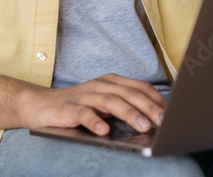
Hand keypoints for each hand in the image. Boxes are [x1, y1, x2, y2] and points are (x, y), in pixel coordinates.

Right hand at [20, 73, 165, 136]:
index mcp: (112, 82)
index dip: (156, 99)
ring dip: (129, 114)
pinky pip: (83, 114)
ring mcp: (84, 96)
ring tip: (143, 126)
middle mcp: (100, 85)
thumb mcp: (104, 104)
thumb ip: (124, 107)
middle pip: (128, 93)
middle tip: (163, 121)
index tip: (171, 113)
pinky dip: (95, 121)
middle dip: (148, 107)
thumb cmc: (79, 107)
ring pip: (110, 102)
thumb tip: (153, 121)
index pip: (139, 87)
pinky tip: (104, 131)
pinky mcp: (69, 108)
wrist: (41, 106)